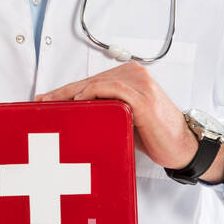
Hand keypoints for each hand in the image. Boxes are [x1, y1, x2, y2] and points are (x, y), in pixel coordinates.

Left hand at [36, 62, 199, 170]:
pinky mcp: (142, 97)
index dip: (66, 90)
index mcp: (131, 76)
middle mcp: (135, 75)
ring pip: (97, 83)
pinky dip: (92, 93)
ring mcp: (140, 84)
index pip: (92, 81)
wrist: (182, 148)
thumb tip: (75, 113)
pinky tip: (77, 101)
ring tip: (52, 104)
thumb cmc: (154, 135)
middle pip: (90, 81)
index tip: (45, 99)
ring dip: (71, 93)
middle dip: (63, 93)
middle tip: (41, 102)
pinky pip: (112, 89)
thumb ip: (105, 109)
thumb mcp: (124, 119)